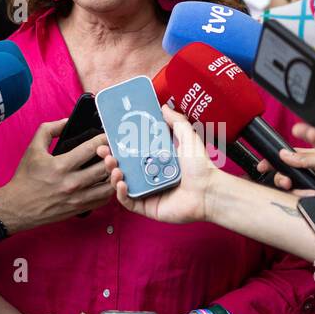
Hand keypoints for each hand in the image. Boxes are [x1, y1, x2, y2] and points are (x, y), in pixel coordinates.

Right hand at [0, 118, 113, 232]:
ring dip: (115, 174)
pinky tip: (108, 181)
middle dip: (114, 155)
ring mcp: (78, 198)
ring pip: (108, 185)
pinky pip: (103, 199)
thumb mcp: (33, 149)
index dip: (104, 139)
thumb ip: (48, 130)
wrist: (17, 207)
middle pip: (104, 167)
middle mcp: (71, 183)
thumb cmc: (25, 177)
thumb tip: (67, 121)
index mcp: (60, 165)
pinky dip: (110, 190)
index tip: (109, 134)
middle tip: (118, 149)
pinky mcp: (80, 209)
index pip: (91, 148)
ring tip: (116, 165)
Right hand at [99, 105, 222, 224]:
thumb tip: (165, 106)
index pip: (133, 152)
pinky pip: (129, 202)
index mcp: (158, 160)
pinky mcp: (148, 207)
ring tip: (113, 166)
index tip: (110, 138)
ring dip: (113, 175)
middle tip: (105, 152)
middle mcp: (151, 175)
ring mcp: (149, 191)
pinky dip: (121, 194)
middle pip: (125, 167)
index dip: (120, 146)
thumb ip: (177, 122)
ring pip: (123, 184)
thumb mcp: (188, 138)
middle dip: (111, 160)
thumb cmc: (201, 168)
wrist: (209, 191)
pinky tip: (121, 183)